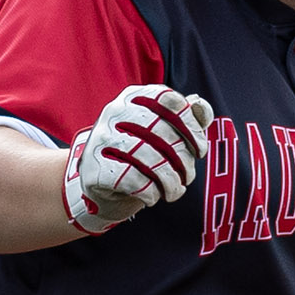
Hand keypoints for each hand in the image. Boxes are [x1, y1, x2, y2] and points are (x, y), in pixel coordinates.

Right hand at [63, 85, 215, 234]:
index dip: (192, 128)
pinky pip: (134, 179)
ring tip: (174, 191)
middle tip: (188, 177)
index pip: (171, 101)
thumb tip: (199, 104)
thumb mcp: (168, 134)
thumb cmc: (143, 156)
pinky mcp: (94, 168)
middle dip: (184, 160)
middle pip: (163, 132)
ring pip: (149, 157)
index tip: (200, 151)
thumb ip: (188, 117)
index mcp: (135, 97)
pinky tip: (153, 196)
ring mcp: (101, 138)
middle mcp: (115, 111)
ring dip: (170, 181)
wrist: (106, 186)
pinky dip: (151, 192)